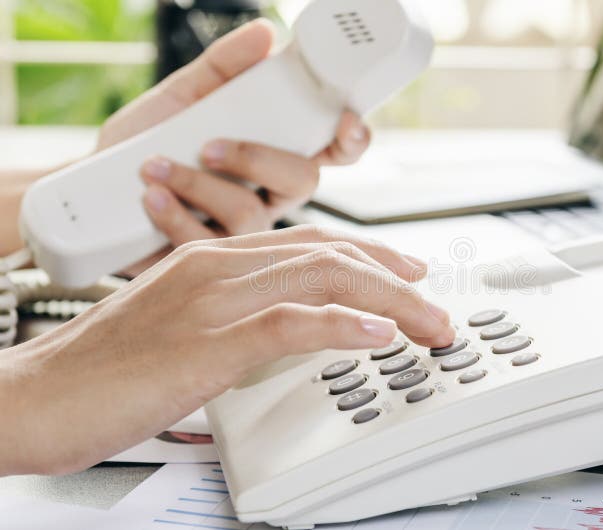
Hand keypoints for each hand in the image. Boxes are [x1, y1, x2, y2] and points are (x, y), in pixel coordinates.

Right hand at [0, 226, 452, 475]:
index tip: (406, 275)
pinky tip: (379, 335)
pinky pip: (289, 322)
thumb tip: (289, 333)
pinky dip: (342, 326)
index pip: (310, 245)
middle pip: (330, 257)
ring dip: (390, 303)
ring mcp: (212, 301)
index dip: (369, 258)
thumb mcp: (184, 329)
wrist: (37, 397)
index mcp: (214, 261)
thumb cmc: (105, 370)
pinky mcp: (205, 343)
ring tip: (429, 324)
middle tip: (435, 306)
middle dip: (395, 281)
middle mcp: (218, 268)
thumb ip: (237, 320)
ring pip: (323, 281)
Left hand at [96, 20, 370, 274]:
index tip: (347, 120)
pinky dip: (173, 212)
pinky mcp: (212, 259)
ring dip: (197, 185)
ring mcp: (244, 232)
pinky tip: (149, 196)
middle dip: (258, 159)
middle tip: (210, 146)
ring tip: (154, 168)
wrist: (93, 197)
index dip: (352, 138)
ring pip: (252, 214)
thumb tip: (264, 34)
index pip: (332, 149)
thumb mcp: (182, 98)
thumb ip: (222, 67)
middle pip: (303, 182)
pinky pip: (208, 241)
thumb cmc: (145, 146)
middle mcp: (269, 195)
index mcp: (275, 154)